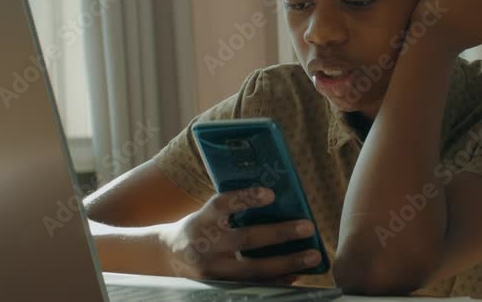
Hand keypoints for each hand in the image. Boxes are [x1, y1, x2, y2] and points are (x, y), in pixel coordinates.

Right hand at [165, 188, 321, 284]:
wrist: (168, 256)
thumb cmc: (199, 228)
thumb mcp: (207, 214)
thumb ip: (232, 210)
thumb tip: (279, 203)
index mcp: (202, 220)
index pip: (222, 205)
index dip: (245, 199)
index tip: (270, 194)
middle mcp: (205, 245)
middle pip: (245, 239)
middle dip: (280, 233)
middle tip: (308, 227)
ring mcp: (212, 270)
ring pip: (253, 269)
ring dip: (286, 263)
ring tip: (313, 256)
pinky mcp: (218, 287)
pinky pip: (252, 286)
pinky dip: (276, 280)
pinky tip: (295, 274)